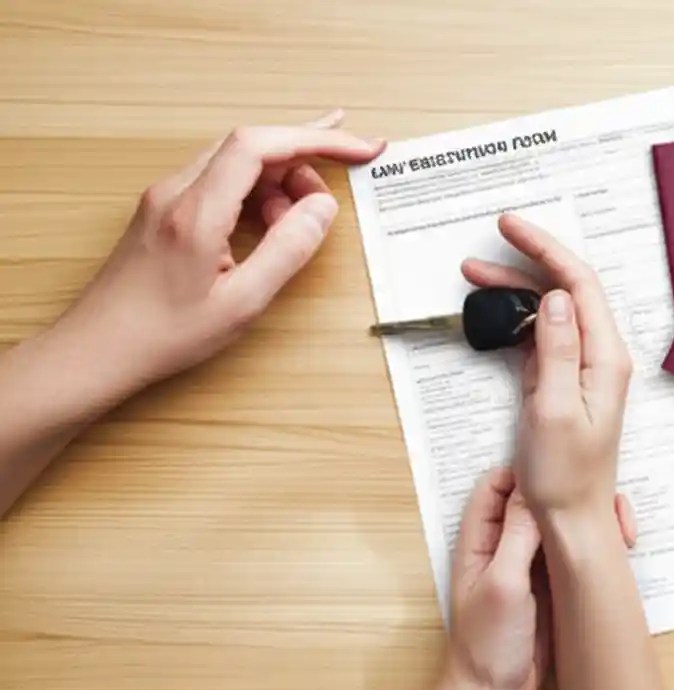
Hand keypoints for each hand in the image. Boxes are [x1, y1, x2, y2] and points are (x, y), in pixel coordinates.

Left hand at [56, 110, 384, 396]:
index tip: (359, 147)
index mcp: (195, 211)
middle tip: (331, 198)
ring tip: (300, 219)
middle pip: (251, 144)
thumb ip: (289, 248)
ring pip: (236, 161)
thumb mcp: (243, 302)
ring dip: (280, 179)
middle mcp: (176, 191)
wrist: (97, 350)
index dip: (316, 138)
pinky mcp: (165, 208)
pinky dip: (257, 190)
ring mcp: (166, 196)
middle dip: (303, 158)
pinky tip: (271, 220)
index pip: (260, 145)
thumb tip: (322, 207)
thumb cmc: (163, 334)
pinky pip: (221, 179)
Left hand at [428, 468, 636, 689]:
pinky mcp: (554, 580)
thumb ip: (516, 535)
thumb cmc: (486, 644)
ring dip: (589, 516)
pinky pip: (575, 549)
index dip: (525, 469)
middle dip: (569, 490)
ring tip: (619, 525)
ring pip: (562, 521)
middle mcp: (505, 543)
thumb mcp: (502, 584)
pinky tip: (618, 545)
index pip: (497, 483)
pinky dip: (597, 541)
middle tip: (601, 496)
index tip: (559, 468)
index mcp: (480, 538)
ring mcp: (531, 561)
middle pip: (537, 497)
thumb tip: (534, 489)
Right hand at [461, 214, 633, 520]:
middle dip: (526, 262)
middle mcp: (598, 355)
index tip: (510, 227)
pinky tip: (490, 312)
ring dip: (515, 290)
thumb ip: (556, 350)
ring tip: (472, 275)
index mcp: (605, 357)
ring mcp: (581, 366)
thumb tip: (554, 299)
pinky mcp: (562, 380)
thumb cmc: (565, 475)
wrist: (571, 517)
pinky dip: (515, 319)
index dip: (546, 248)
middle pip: (566, 290)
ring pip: (550, 311)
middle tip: (483, 247)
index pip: (579, 284)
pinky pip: (541, 336)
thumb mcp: (554, 410)